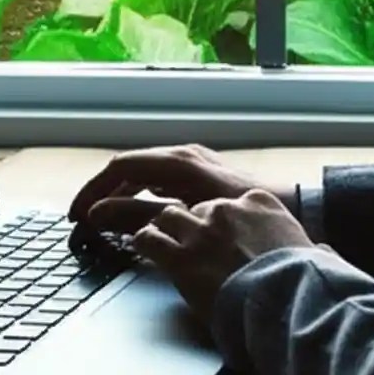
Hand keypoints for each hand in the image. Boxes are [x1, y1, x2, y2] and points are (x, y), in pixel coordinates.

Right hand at [68, 145, 295, 232]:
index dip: (93, 190)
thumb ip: (140, 215)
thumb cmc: (241, 214)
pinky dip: (142, 195)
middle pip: (130, 168)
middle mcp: (184, 156)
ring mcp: (195, 164)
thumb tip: (99, 214)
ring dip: (122, 193)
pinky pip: (161, 180)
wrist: (295, 208)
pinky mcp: (204, 176)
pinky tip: (140, 214)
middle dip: (104, 192)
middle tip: (84, 219)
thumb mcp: (184, 217)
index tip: (78, 213)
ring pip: (146, 173)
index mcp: (177, 160)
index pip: (120, 166)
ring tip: (105, 219)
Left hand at [132, 189, 313, 322]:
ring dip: (164, 229)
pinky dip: (143, 242)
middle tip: (188, 240)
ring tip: (158, 238)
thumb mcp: (314, 254)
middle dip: (191, 224)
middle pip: (195, 207)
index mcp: (260, 203)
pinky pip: (149, 239)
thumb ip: (312, 248)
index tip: (218, 228)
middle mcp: (227, 209)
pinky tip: (141, 246)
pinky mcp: (181, 257)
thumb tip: (325, 254)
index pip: (228, 201)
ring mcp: (201, 231)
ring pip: (167, 216)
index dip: (218, 217)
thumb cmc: (305, 282)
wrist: (289, 300)